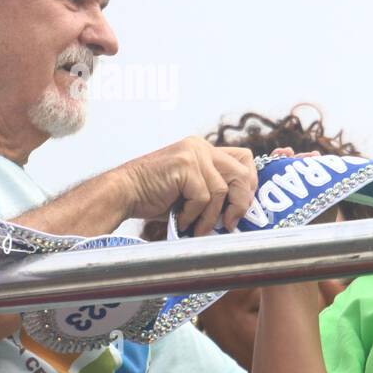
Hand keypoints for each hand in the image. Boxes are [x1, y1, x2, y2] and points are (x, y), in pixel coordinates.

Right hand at [112, 137, 257, 236]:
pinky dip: (194, 215)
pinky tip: (180, 219)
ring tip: (197, 226)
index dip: (250, 183)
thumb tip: (243, 211)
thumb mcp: (192, 189)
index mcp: (205, 150)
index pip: (245, 159)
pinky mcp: (185, 166)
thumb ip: (215, 189)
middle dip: (241, 202)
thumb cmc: (156, 197)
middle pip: (242, 173)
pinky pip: (204, 198)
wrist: (122, 194)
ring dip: (211, 216)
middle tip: (229, 224)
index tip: (244, 206)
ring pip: (222, 190)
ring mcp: (193, 154)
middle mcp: (201, 147)